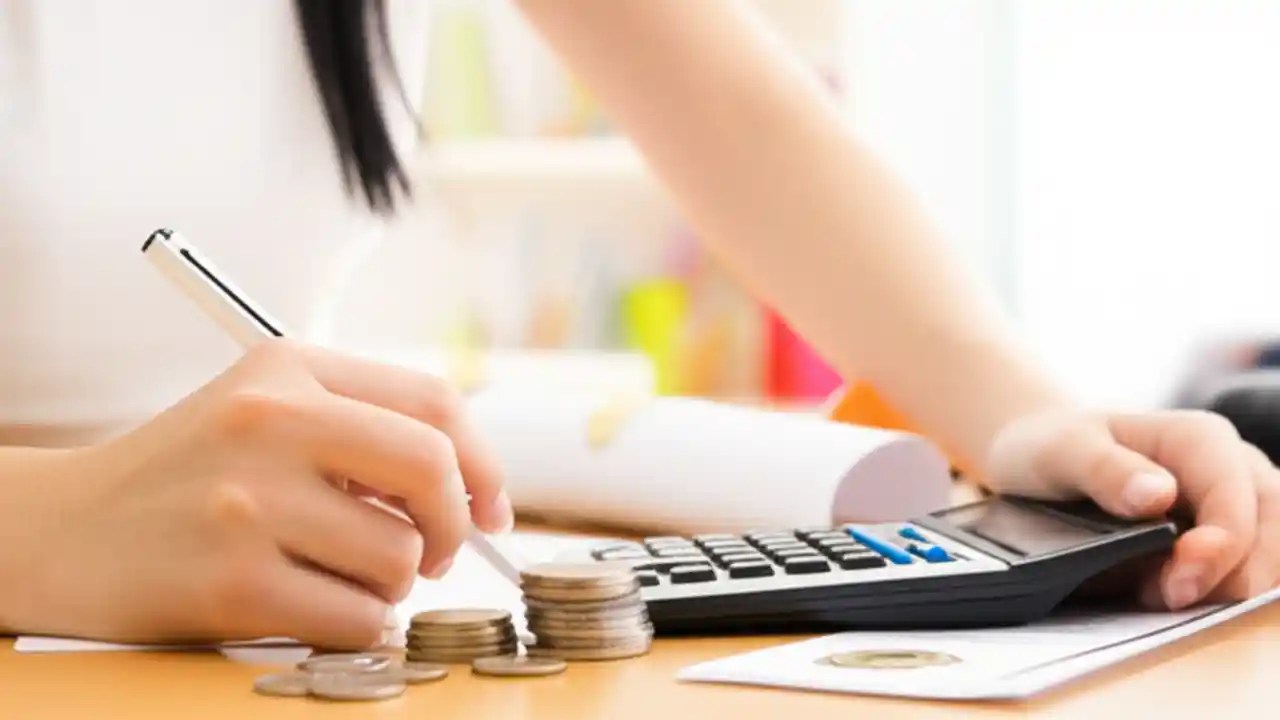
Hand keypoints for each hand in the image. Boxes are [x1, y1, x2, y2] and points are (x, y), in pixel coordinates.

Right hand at [13, 340, 507, 647]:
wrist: (60, 532)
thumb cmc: (186, 476)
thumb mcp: (263, 410)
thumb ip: (362, 429)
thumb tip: (476, 493)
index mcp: (286, 367)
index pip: (435, 402)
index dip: (484, 464)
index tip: (493, 510)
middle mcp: (269, 421)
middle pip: (433, 471)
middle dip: (454, 526)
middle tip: (435, 554)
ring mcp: (249, 502)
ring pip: (398, 558)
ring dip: (389, 585)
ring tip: (338, 575)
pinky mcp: (233, 583)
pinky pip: (357, 618)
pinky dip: (355, 624)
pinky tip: (311, 607)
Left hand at [986, 408, 1279, 609]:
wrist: (1043, 462)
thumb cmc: (1054, 448)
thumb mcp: (1061, 451)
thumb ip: (1104, 469)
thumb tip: (1158, 495)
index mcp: (1200, 439)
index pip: (1236, 498)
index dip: (1220, 547)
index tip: (1180, 586)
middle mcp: (1233, 469)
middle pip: (1267, 535)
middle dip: (1227, 578)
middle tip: (1166, 599)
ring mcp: (1237, 507)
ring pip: (1265, 561)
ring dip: (1223, 590)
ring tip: (1157, 594)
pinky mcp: (1225, 541)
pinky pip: (1244, 574)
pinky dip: (1217, 593)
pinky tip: (1169, 595)